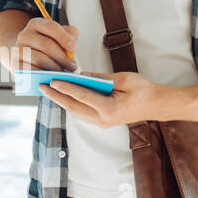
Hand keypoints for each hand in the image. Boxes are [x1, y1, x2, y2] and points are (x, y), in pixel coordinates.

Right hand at [0, 16, 78, 71]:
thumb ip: (70, 35)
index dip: (64, 37)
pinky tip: (52, 75)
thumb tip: (72, 44)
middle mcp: (24, 35)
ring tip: (63, 71)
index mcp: (35, 24)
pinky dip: (45, 74)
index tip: (74, 48)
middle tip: (72, 66)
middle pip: (47, 45)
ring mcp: (18, 50)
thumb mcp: (58, 35)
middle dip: (63, 57)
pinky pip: (33, 71)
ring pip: (40, 60)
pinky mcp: (16, 65)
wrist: (23, 55)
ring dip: (56, 68)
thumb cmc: (45, 45)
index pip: (50, 27)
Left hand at [39, 70, 167, 127]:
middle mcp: (103, 119)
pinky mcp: (101, 121)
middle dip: (56, 97)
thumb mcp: (123, 78)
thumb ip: (101, 78)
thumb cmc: (143, 90)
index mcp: (109, 109)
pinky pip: (82, 111)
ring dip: (61, 101)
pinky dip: (71, 103)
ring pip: (75, 111)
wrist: (155, 105)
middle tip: (42, 87)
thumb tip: (82, 75)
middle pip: (73, 107)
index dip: (66, 88)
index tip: (52, 81)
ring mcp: (101, 122)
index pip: (82, 96)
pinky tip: (62, 95)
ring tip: (48, 91)